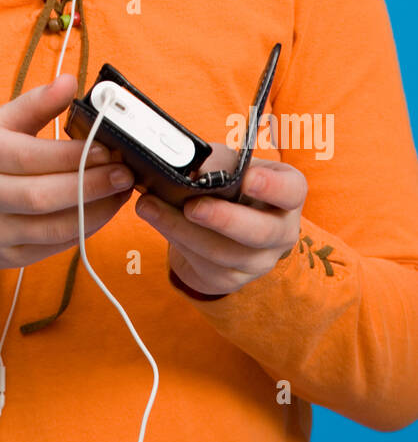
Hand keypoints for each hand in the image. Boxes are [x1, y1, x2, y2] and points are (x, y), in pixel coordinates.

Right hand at [0, 72, 134, 281]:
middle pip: (42, 196)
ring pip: (51, 228)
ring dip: (94, 212)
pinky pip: (52, 247)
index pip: (31, 156)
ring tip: (121, 193)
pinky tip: (101, 212)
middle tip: (125, 174)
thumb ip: (35, 104)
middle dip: (90, 186)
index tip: (108, 149)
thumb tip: (71, 81)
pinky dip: (82, 230)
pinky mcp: (5, 258)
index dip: (73, 156)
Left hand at [134, 143, 306, 296]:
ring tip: (150, 207)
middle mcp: (281, 232)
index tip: (247, 178)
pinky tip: (155, 219)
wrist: (220, 224)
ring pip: (223, 252)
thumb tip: (189, 170)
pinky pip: (202, 263)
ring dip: (182, 229)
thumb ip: (215, 163)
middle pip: (260, 232)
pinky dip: (175, 239)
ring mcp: (259, 260)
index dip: (272, 186)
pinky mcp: (231, 278)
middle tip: (192, 206)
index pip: (292, 191)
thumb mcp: (226, 164)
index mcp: (288, 195)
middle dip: (223, 219)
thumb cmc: (229, 183)